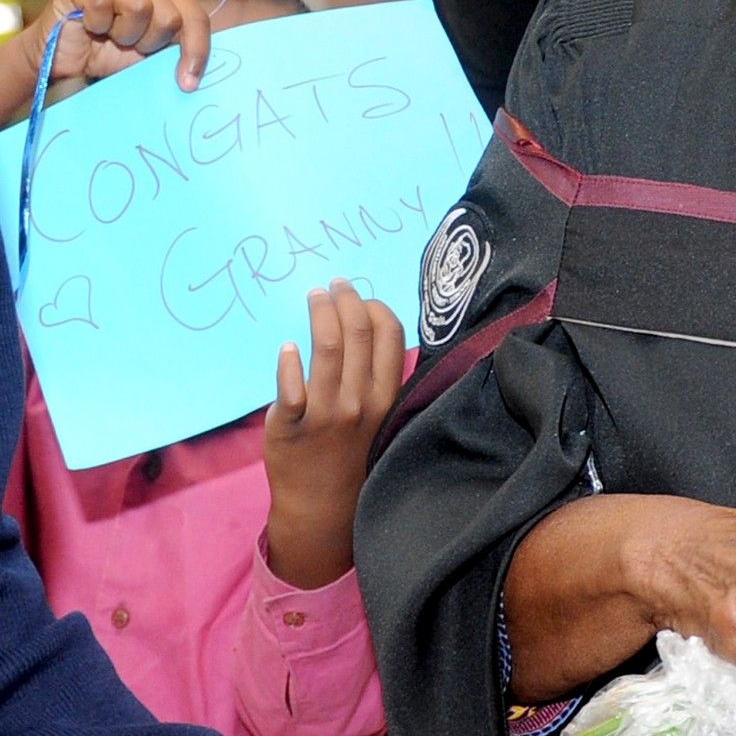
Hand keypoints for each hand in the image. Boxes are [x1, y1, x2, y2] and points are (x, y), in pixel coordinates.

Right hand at [3, 0, 210, 101]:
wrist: (62, 57)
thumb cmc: (109, 50)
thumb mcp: (151, 51)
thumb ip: (178, 48)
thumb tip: (200, 70)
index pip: (196, 17)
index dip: (197, 51)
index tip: (188, 83)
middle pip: (171, 16)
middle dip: (151, 43)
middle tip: (128, 44)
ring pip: (141, 7)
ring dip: (124, 34)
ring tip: (109, 33)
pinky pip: (102, 3)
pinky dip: (96, 24)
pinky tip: (87, 25)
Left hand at [262, 279, 405, 589]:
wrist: (323, 508)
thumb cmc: (352, 455)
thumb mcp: (379, 417)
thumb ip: (376, 379)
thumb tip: (368, 329)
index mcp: (385, 396)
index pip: (389, 335)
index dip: (374, 307)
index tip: (359, 296)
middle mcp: (359, 401)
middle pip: (357, 333)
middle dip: (345, 300)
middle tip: (332, 285)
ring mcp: (325, 415)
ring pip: (326, 349)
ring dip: (319, 314)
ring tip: (313, 297)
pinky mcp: (290, 427)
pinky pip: (290, 388)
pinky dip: (289, 362)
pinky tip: (287, 347)